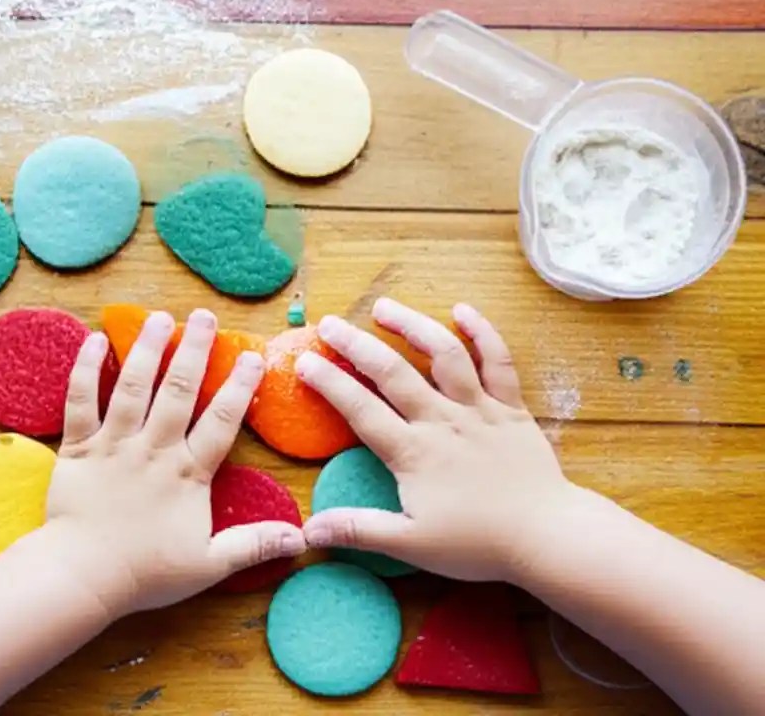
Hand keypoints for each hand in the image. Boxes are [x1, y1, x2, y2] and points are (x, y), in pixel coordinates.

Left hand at [42, 309, 305, 617]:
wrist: (83, 576)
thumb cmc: (145, 573)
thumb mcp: (208, 564)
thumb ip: (252, 545)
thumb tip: (301, 538)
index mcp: (187, 474)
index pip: (221, 422)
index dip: (239, 388)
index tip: (253, 357)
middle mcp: (153, 450)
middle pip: (177, 391)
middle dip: (194, 350)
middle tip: (204, 316)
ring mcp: (113, 445)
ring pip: (132, 387)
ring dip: (147, 349)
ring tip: (160, 317)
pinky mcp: (77, 448)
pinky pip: (81, 401)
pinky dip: (86, 369)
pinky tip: (95, 340)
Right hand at [296, 298, 580, 581]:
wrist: (547, 535)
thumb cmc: (477, 543)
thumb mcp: (409, 544)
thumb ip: (358, 530)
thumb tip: (307, 531)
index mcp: (412, 452)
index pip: (360, 409)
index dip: (329, 383)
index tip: (304, 362)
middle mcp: (442, 421)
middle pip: (392, 371)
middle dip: (356, 344)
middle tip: (330, 323)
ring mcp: (479, 409)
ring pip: (443, 354)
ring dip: (412, 325)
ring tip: (385, 307)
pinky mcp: (511, 408)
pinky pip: (497, 361)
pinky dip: (482, 332)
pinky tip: (462, 311)